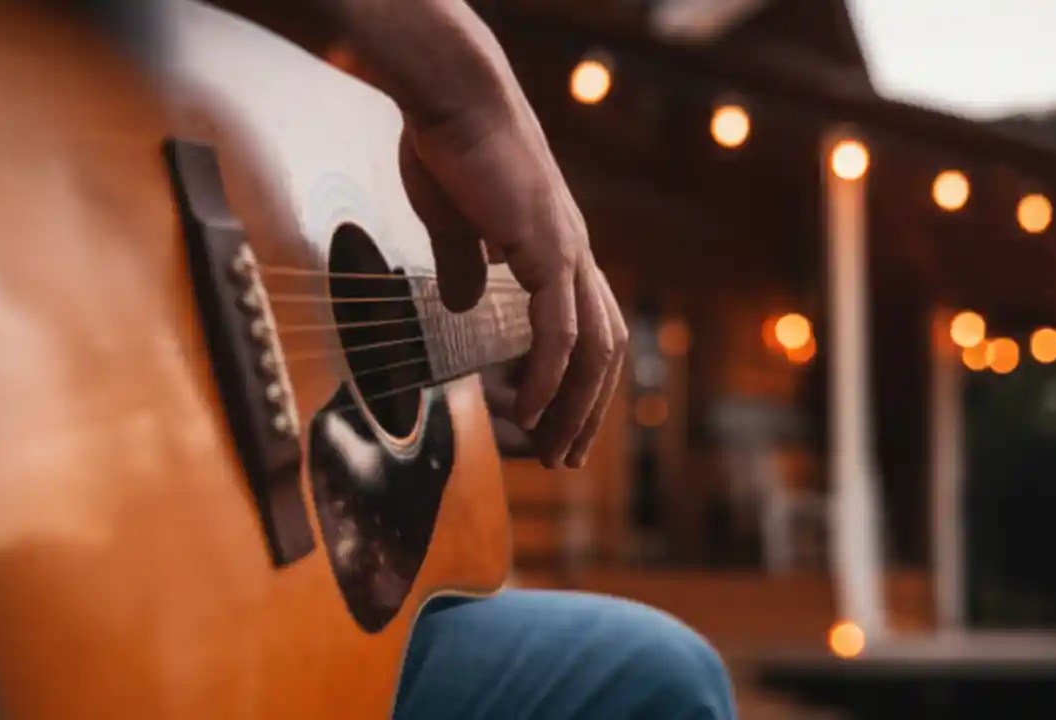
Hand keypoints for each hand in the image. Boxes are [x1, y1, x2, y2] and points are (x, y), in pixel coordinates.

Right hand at [398, 100, 626, 468]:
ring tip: (551, 452)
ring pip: (593, 351)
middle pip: (604, 352)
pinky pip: (559, 331)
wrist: (454, 96)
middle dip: (588, 412)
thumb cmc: (451, 149)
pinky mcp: (547, 248)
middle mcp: (575, 256)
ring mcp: (567, 253)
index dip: (577, 383)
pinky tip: (531, 412)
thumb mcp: (454, 223)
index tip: (549, 426)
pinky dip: (551, 378)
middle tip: (562, 459)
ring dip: (576, 409)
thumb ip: (464, 264)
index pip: (587, 331)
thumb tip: (463, 300)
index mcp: (557, 251)